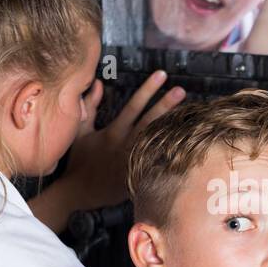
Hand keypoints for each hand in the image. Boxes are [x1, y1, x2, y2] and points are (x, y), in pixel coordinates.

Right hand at [59, 70, 184, 210]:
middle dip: (165, 105)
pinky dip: (171, 157)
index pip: (133, 105)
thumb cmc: (79, 160)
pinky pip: (158, 166)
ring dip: (172, 128)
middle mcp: (126, 145)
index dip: (148, 89)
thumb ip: (90, 106)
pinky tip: (187, 148)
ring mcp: (134, 162)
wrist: (78, 191)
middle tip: (181, 90)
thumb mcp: (80, 131)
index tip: (161, 75)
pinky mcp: (139, 178)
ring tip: (189, 115)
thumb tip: (98, 83)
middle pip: (150, 121)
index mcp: (113, 132)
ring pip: (157, 142)